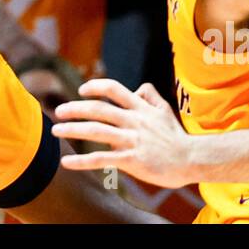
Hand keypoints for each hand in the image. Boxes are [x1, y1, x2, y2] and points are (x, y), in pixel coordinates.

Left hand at [53, 79, 190, 187]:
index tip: (81, 89)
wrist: (192, 160)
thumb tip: (137, 88)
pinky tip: (66, 162)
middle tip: (58, 111)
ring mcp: (133, 140)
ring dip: (73, 130)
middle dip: (75, 108)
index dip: (96, 86)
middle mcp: (134, 121)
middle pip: (99, 109)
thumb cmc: (176, 136)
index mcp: (140, 108)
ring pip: (97, 131)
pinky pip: (102, 159)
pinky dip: (81, 160)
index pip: (114, 89)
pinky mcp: (132, 160)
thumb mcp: (165, 110)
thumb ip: (150, 96)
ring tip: (55, 130)